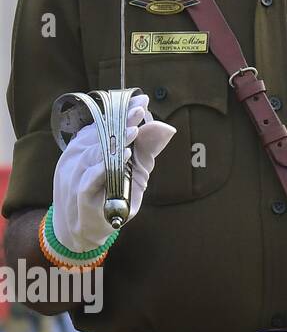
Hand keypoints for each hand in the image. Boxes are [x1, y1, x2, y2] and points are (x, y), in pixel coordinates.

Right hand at [52, 93, 176, 252]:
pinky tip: (123, 156)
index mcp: (85, 149)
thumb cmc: (111, 196)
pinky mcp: (82, 198)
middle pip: (100, 136)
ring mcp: (75, 179)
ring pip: (94, 154)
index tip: (141, 100)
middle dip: (120, 121)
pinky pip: (91, 179)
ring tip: (134, 131)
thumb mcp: (133, 171)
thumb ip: (146, 150)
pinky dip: (106, 167)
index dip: (120, 111)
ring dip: (115, 141)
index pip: (102, 124)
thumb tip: (165, 127)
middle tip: (140, 108)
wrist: (87, 231)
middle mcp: (77, 160)